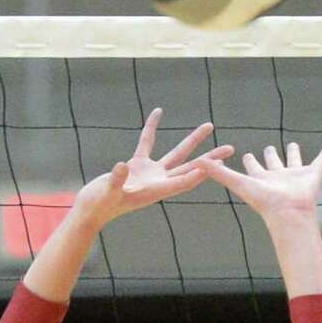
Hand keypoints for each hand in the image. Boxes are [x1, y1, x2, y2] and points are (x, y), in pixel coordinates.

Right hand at [75, 109, 232, 229]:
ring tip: (209, 126)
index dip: (198, 173)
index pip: (182, 182)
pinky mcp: (137, 165)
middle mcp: (158, 182)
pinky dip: (152, 128)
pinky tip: (158, 112)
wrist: (90, 209)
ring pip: (176, 154)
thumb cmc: (98, 206)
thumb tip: (122, 166)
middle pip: (190, 167)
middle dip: (210, 159)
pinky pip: (147, 142)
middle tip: (231, 149)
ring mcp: (150, 173)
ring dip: (193, 141)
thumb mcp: (106, 194)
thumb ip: (115, 181)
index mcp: (154, 191)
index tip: (217, 166)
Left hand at [201, 137, 321, 227]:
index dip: (248, 161)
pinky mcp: (313, 174)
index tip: (243, 155)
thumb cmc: (264, 202)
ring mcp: (296, 176)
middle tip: (269, 148)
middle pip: (273, 163)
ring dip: (295, 153)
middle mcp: (278, 177)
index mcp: (262, 179)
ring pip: (295, 161)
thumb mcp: (238, 183)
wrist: (290, 213)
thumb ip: (219, 173)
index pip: (253, 167)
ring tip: (294, 144)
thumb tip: (196, 162)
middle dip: (272, 155)